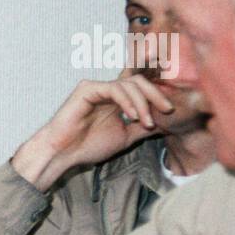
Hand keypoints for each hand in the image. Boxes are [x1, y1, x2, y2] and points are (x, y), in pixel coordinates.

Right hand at [11, 74, 174, 191]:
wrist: (64, 153)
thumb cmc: (88, 146)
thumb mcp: (124, 137)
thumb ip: (142, 128)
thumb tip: (165, 126)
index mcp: (116, 100)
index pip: (140, 87)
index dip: (158, 91)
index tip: (171, 108)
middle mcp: (107, 90)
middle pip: (139, 81)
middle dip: (156, 94)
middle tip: (168, 109)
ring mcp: (97, 87)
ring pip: (129, 84)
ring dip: (143, 103)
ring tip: (147, 122)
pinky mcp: (88, 89)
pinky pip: (114, 88)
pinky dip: (127, 101)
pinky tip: (133, 115)